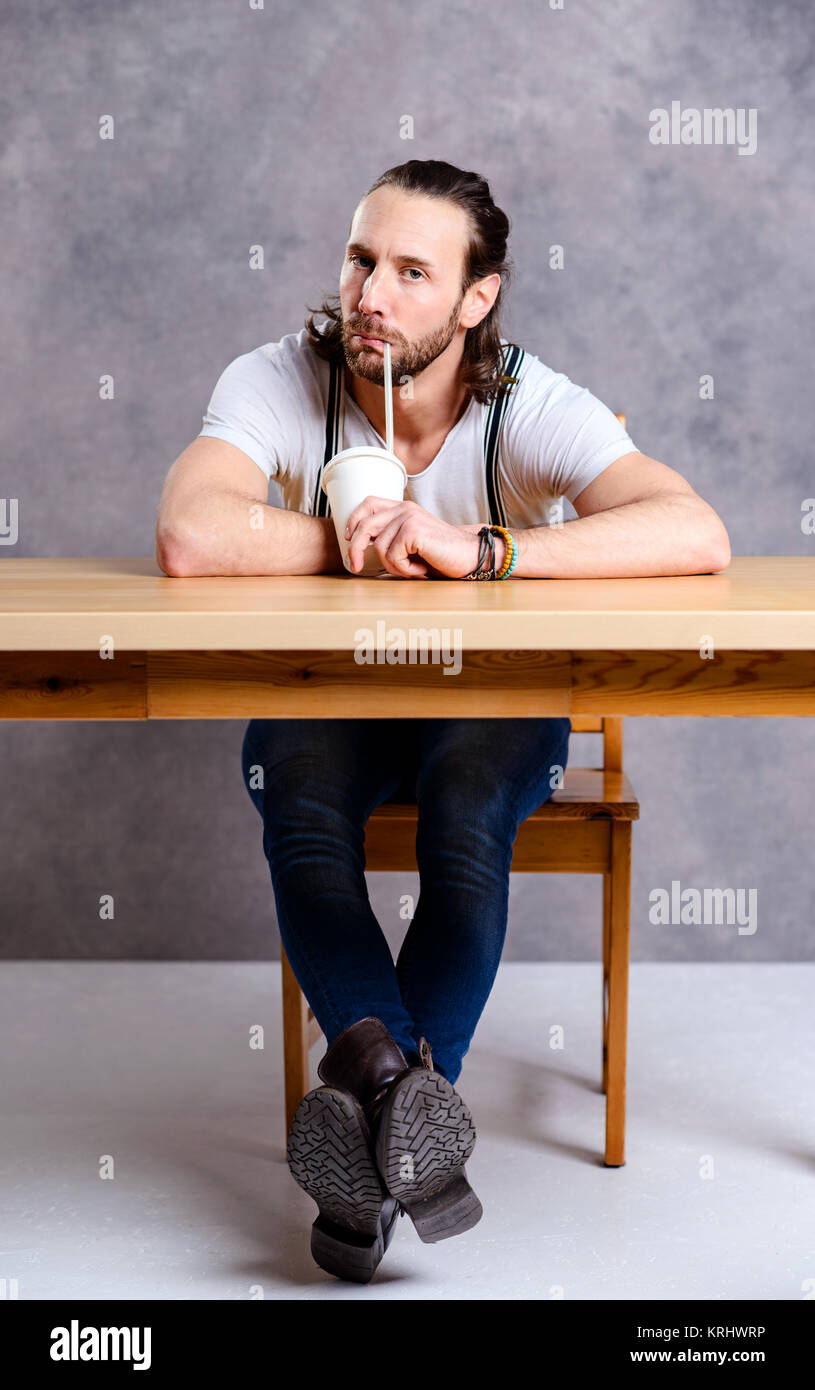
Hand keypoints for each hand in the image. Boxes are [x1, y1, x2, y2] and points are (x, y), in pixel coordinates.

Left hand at [344, 497, 489, 578]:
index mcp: (402, 508)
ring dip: (393, 566)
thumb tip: (359, 546)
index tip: (349, 539)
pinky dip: (404, 569)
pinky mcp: (414, 530)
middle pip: (364, 525)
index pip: (368, 503)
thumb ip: (390, 536)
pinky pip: (393, 556)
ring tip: (413, 569)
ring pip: (380, 547)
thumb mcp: (410, 542)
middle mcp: (404, 509)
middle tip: (356, 567)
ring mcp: (409, 518)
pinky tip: (420, 568)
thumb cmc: (441, 554)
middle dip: (355, 549)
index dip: (353, 520)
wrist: (470, 555)